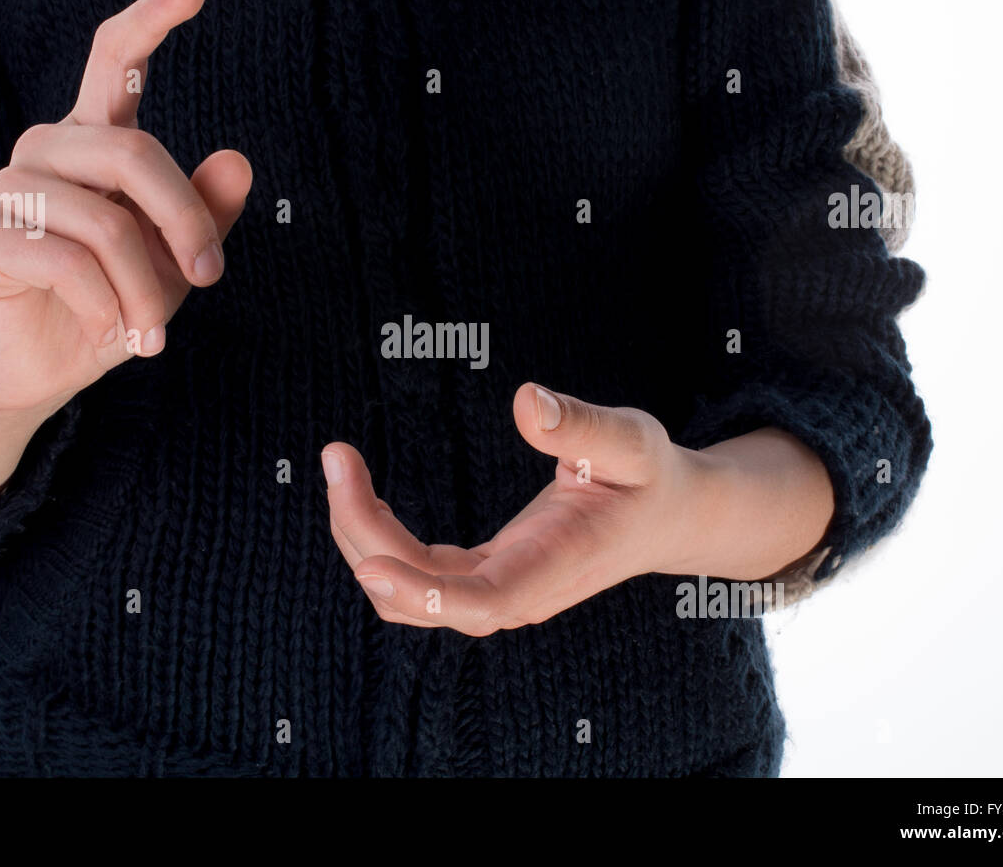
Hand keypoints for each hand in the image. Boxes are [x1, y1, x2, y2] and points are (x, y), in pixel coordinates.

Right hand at [0, 0, 251, 419]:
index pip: (116, 62)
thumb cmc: (110, 306)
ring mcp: (10, 187)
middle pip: (135, 153)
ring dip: (146, 289)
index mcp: (94, 143)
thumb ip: (203, 215)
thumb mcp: (171, 265)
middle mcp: (48, 149)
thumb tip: (239, 160)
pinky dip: (108, 310)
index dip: (151, 21)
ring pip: (107, 221)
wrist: (39, 372)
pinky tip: (111, 336)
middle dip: (186, 224)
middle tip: (208, 281)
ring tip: (152, 335)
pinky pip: (72, 262)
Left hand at [322, 383, 716, 634]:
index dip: (421, 593)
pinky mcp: (483, 578)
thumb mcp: (632, 440)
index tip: (368, 564)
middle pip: (421, 597)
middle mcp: (518, 593)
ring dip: (361, 540)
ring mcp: (496, 592)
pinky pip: (416, 576)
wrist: (666, 519)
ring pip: (407, 595)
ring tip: (340, 466)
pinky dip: (379, 538)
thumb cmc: (650, 477)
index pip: (480, 601)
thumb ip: (582, 425)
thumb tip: (525, 401)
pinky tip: (362, 491)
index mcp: (555, 565)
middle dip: (364, 536)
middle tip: (336, 457)